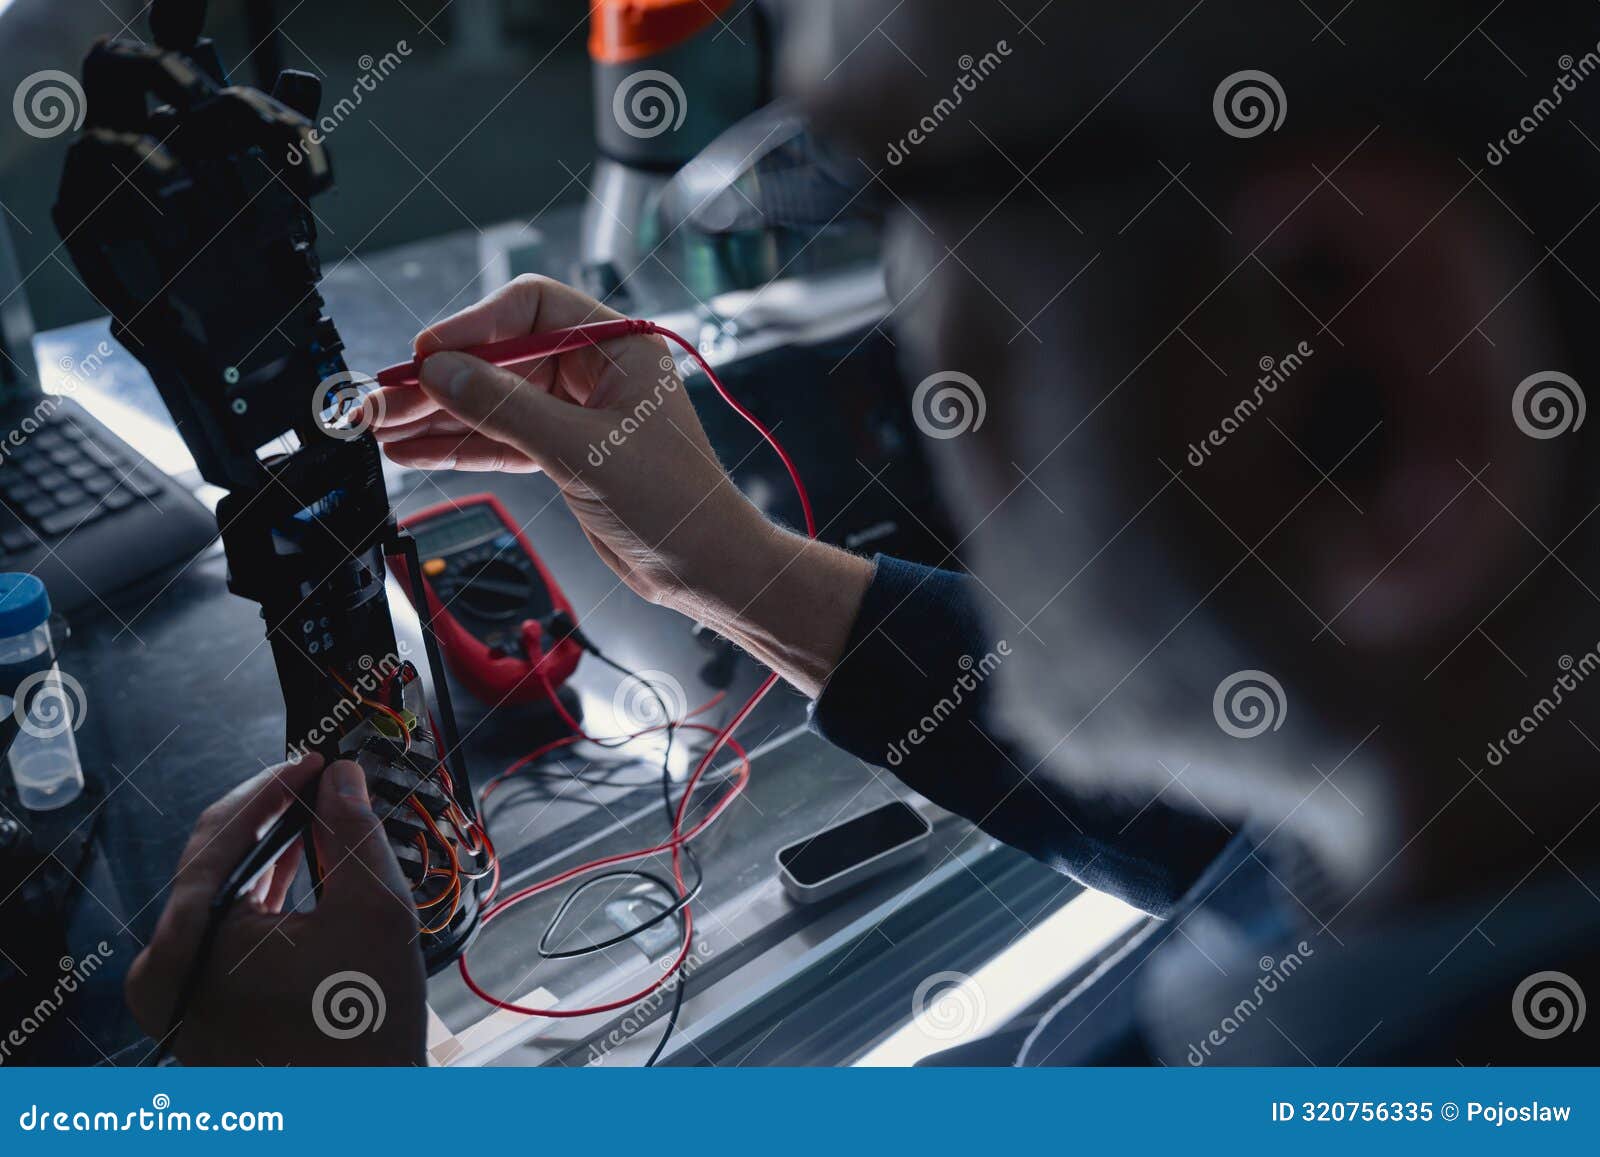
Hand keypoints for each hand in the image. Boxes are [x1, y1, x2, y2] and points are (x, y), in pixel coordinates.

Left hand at [125, 755, 426, 1065]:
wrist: (355, 1116)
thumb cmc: (363, 1030)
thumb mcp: (373, 913)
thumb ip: (353, 834)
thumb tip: (340, 778)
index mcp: (187, 943)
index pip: (221, 836)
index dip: (274, 788)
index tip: (318, 760)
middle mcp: (163, 967)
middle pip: (213, 861)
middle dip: (270, 815)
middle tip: (320, 781)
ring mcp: (175, 989)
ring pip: (220, 890)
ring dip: (270, 849)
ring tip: (319, 814)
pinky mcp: (197, 1002)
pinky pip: (224, 925)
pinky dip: (263, 891)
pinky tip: (300, 862)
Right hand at [367, 275, 771, 613]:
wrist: (704, 568)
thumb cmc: (675, 503)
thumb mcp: (582, 450)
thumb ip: (506, 408)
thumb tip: (441, 373)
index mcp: (618, 345)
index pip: (530, 308)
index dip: (474, 326)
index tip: (428, 354)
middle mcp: (597, 370)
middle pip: (501, 357)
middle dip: (441, 380)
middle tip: (383, 398)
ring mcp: (579, 412)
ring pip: (494, 401)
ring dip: (438, 416)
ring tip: (381, 425)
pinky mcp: (566, 453)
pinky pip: (501, 438)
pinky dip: (459, 445)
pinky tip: (413, 449)